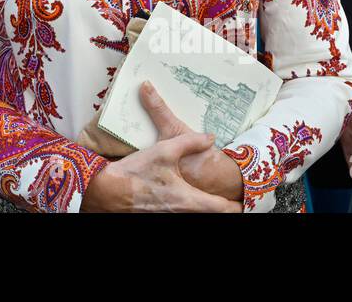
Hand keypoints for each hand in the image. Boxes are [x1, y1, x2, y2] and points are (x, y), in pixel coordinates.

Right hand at [81, 82, 240, 211]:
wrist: (107, 191)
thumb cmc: (134, 174)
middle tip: (230, 199)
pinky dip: (187, 204)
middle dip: (221, 205)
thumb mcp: (165, 150)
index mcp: (189, 200)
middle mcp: (182, 211)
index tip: (244, 201)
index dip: (236, 205)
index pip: (223, 209)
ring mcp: (170, 214)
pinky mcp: (158, 213)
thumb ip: (190, 141)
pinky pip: (180, 210)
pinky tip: (180, 192)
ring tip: (209, 195)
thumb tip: (209, 137)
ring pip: (195, 212)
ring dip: (203, 204)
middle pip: (211, 212)